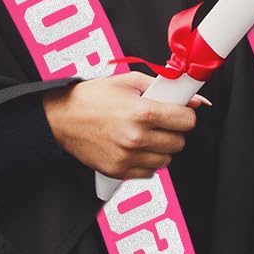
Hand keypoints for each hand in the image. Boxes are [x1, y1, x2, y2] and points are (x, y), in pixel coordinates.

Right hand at [43, 72, 199, 177]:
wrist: (62, 118)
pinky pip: (149, 173)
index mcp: (142, 112)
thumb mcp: (128, 81)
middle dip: (173, 130)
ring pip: (166, 160)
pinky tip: (135, 147)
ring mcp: (128, 157)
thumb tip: (191, 97)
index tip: (180, 112)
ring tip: (145, 134)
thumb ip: (162, 87)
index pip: (186, 121)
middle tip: (160, 121)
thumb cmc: (92, 98)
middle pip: (179, 142)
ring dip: (160, 148)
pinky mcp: (119, 171)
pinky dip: (146, 161)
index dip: (185, 114)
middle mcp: (137, 137)